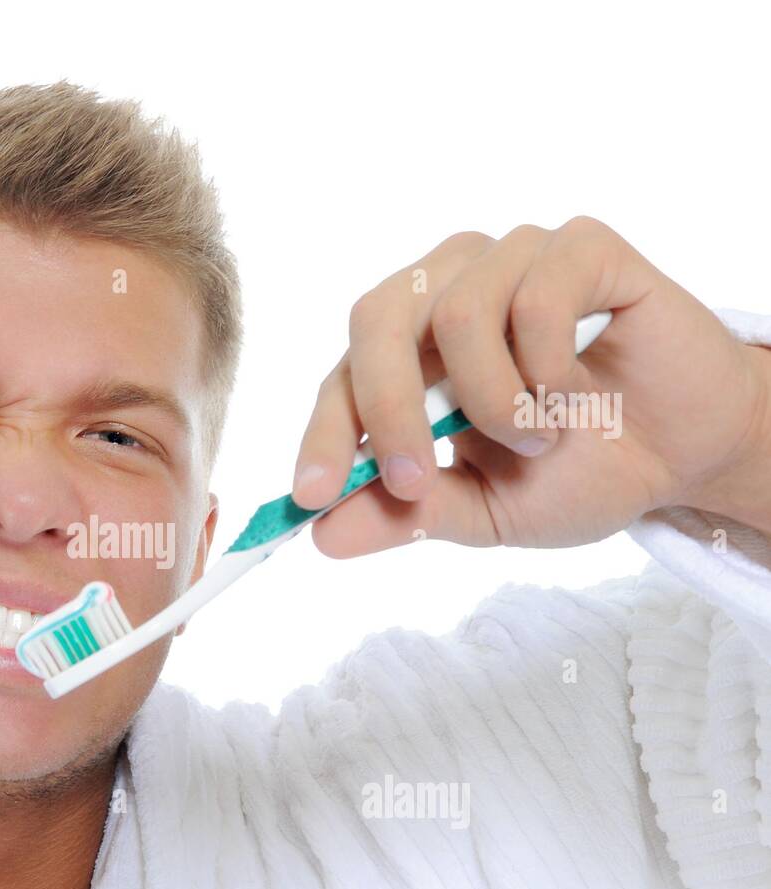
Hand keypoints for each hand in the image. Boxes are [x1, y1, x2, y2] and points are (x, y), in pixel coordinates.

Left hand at [292, 217, 770, 555]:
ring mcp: (512, 260)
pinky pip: (538, 297)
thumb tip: (322, 536)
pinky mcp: (581, 246)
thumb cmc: (575, 472)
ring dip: (497, 403)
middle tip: (414, 481)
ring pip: (460, 313)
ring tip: (539, 438)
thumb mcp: (481, 512)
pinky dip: (551, 367)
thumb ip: (406, 518)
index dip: (323, 436)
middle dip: (387, 411)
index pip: (342, 379)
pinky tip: (579, 391)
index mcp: (410, 351)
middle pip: (376, 319)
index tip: (311, 498)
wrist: (683, 458)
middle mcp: (450, 289)